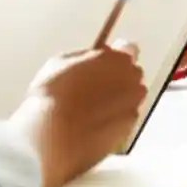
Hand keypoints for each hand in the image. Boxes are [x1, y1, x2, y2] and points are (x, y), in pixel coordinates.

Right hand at [11, 42, 147, 186]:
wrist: (54, 135)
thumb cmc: (53, 96)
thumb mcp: (60, 62)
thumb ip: (84, 57)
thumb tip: (91, 58)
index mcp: (117, 58)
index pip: (127, 51)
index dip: (113, 60)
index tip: (103, 67)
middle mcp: (131, 79)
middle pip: (130, 76)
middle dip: (117, 80)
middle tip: (93, 91)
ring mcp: (133, 104)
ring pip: (129, 98)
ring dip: (117, 101)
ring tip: (91, 111)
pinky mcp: (129, 128)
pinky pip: (124, 120)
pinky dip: (114, 121)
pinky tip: (94, 126)